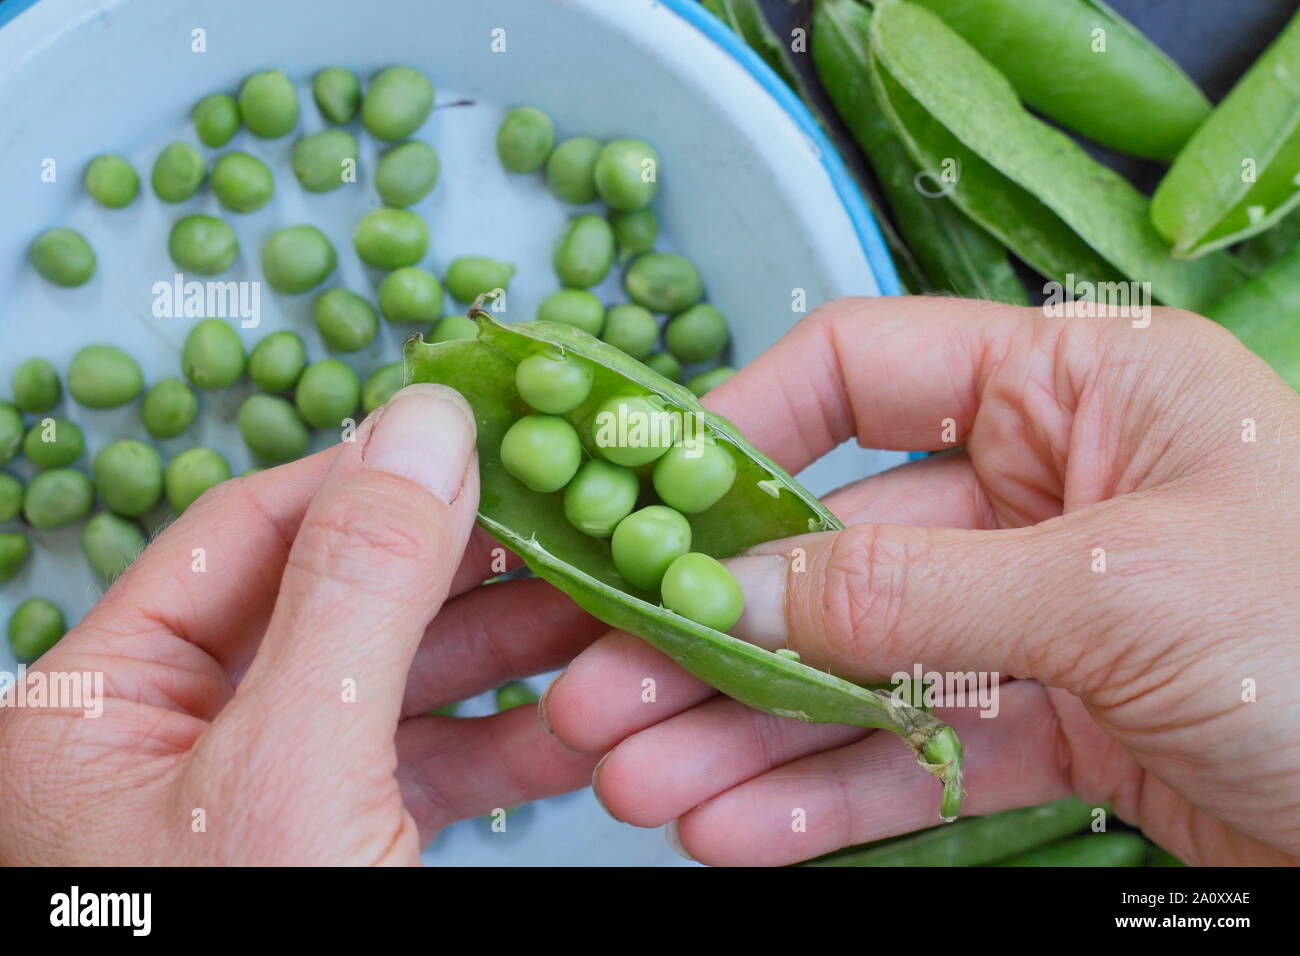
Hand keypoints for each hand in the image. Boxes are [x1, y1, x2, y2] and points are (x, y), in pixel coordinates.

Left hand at [0, 384, 600, 864]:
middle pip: (335, 600)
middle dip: (463, 567)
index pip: (244, 530)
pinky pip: (423, 768)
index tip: (480, 432)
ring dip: (508, 652)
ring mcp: (261, 796)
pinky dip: (507, 743)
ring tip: (606, 609)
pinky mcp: (334, 847)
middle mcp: (171, 739)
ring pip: (396, 683)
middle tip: (570, 515)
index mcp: (96, 701)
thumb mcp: (294, 767)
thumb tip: (424, 420)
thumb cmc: (246, 953)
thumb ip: (358, 586)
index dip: (368, 473)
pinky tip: (581, 718)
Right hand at [540, 297, 1299, 866]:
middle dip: (713, 629)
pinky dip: (827, 794)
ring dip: (745, 731)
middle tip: (602, 690)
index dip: (739, 431)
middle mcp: (1040, 488)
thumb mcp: (1120, 588)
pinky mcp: (1053, 720)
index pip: (861, 372)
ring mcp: (1038, 611)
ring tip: (639, 783)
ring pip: (859, 666)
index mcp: (1073, 388)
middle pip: (833, 547)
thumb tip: (737, 596)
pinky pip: (917, 751)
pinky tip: (735, 827)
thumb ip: (916, 589)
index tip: (635, 507)